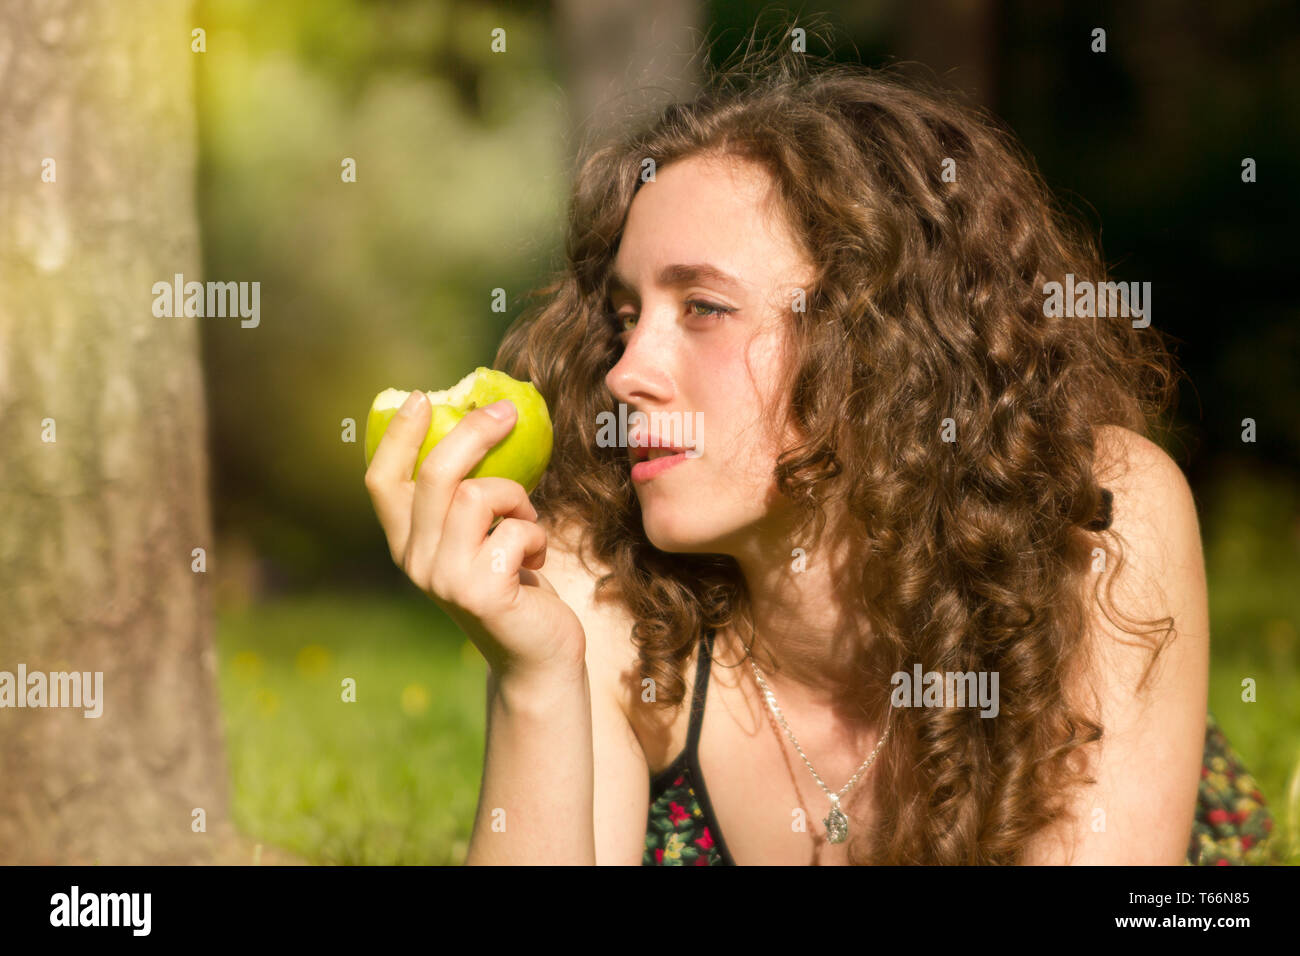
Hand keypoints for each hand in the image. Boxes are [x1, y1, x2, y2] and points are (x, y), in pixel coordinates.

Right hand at [364, 390, 585, 680]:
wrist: (537, 655)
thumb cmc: (513, 584)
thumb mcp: (479, 538)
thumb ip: (465, 498)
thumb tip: (482, 418)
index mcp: (407, 544)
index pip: (382, 482)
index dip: (397, 437)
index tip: (422, 397)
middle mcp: (415, 562)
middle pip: (434, 474)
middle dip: (474, 432)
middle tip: (507, 413)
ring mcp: (445, 579)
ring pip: (477, 495)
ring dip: (517, 499)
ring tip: (528, 524)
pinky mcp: (482, 592)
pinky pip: (515, 531)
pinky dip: (537, 535)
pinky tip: (537, 560)